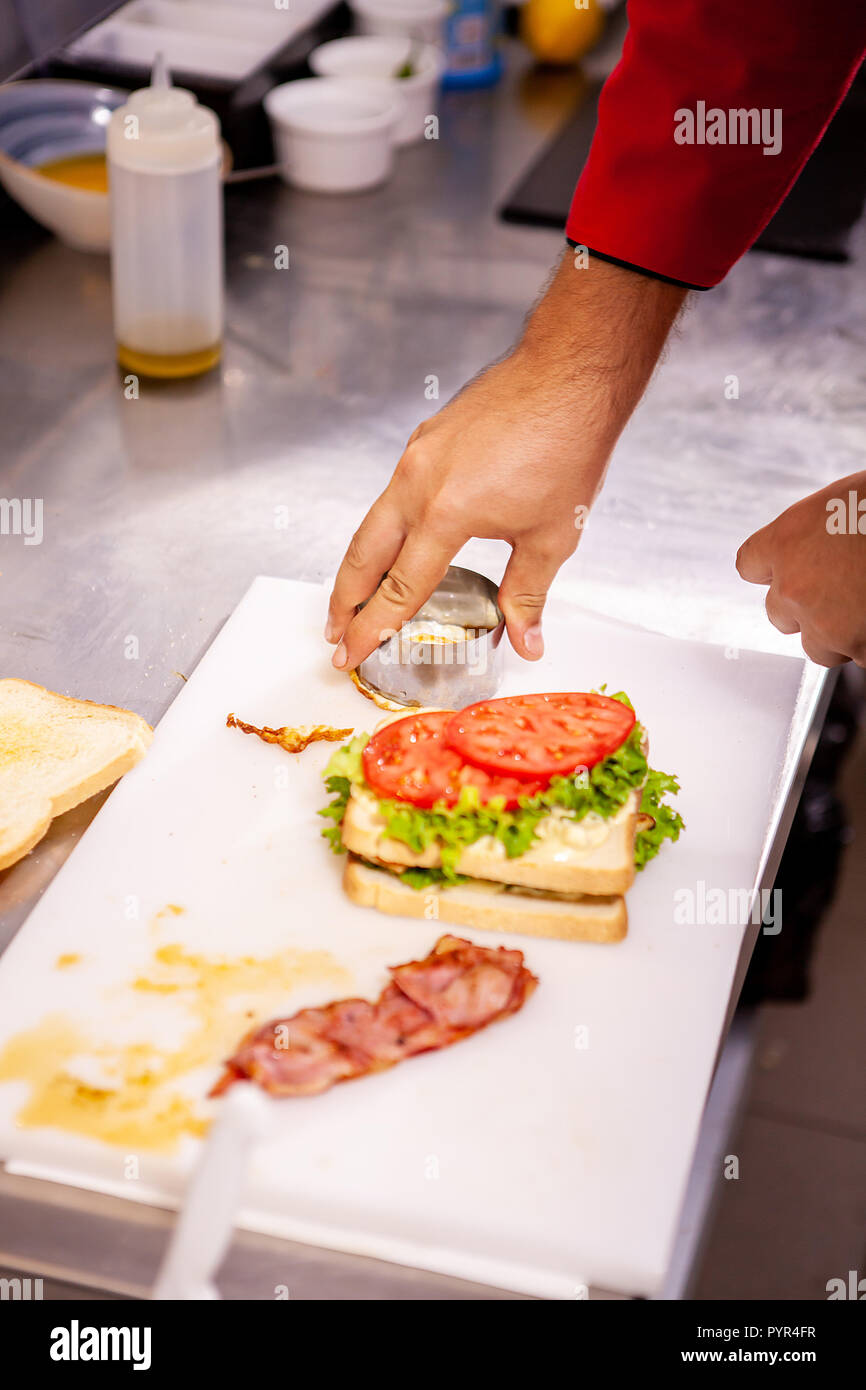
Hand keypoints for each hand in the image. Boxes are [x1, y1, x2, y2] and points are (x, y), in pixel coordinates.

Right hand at [326, 252, 685, 669]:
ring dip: (361, 563)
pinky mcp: (427, 437)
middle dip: (344, 600)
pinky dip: (386, 525)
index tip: (351, 654)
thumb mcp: (550, 536)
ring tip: (356, 595)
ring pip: (374, 521)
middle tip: (335, 633)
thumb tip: (526, 641)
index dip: (371, 629)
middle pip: (364, 555)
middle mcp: (418, 483)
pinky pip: (394, 492)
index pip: (398, 589)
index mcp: (444, 514)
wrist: (570, 374)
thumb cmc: (566, 445)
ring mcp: (417, 456)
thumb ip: (528, 594)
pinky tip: (397, 540)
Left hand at [736, 471, 865, 665]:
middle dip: (805, 606)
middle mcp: (794, 586)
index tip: (788, 568)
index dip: (773, 567)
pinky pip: (857, 656)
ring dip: (838, 633)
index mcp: (786, 540)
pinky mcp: (859, 648)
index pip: (750, 564)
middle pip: (777, 612)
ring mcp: (825, 623)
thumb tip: (817, 546)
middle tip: (842, 589)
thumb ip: (817, 532)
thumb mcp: (844, 500)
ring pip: (816, 646)